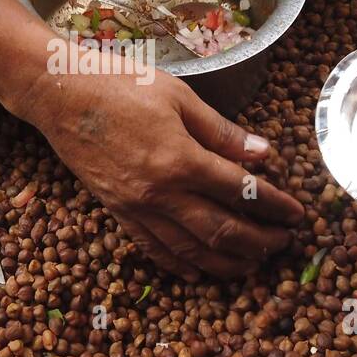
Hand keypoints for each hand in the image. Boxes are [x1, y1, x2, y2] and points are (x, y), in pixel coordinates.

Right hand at [12, 56, 304, 280]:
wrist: (59, 94)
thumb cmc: (120, 84)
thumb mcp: (179, 98)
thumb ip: (223, 132)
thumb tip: (266, 154)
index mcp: (181, 159)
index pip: (242, 191)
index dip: (275, 205)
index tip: (296, 214)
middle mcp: (161, 192)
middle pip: (222, 230)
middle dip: (259, 241)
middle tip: (283, 243)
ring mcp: (137, 207)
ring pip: (190, 250)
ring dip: (227, 262)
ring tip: (253, 264)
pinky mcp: (118, 212)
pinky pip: (154, 249)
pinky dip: (180, 264)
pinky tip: (199, 272)